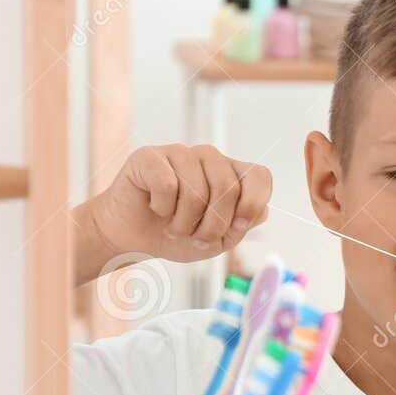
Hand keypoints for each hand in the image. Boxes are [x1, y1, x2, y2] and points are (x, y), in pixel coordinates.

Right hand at [83, 143, 271, 267]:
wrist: (133, 240)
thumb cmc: (176, 236)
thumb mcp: (217, 241)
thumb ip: (241, 226)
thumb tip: (262, 210)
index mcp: (231, 175)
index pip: (260, 176)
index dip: (252, 203)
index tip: (237, 227)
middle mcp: (209, 159)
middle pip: (229, 187)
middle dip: (213, 224)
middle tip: (196, 237)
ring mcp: (181, 154)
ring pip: (197, 191)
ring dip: (184, 222)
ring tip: (173, 225)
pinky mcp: (151, 156)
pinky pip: (168, 186)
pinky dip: (162, 208)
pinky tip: (155, 207)